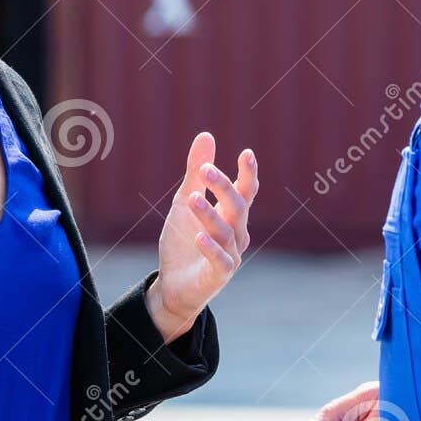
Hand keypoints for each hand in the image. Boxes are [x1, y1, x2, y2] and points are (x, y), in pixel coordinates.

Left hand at [145, 132, 255, 342]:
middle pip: (238, 207)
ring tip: (192, 198)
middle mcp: (237, 233)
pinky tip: (198, 237)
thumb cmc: (184, 240)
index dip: (248, 174)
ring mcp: (231, 255)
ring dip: (210, 214)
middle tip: (205, 169)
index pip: (246, 191)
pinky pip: (220, 260)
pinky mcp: (218, 275)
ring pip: (226, 231)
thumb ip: (196, 172)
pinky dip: (210, 249)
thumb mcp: (185, 201)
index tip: (246, 154)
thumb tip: (206, 135)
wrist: (172, 285)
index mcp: (232, 215)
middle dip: (223, 187)